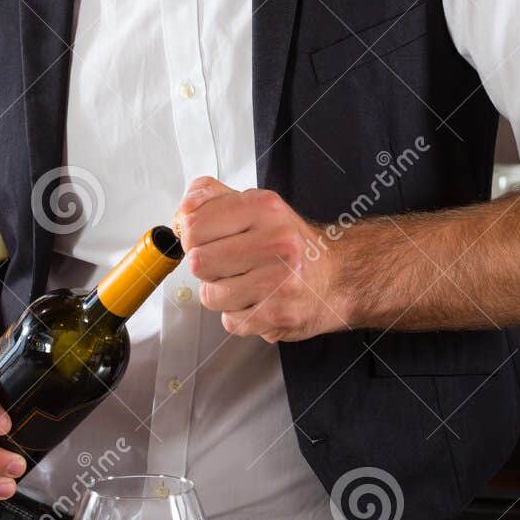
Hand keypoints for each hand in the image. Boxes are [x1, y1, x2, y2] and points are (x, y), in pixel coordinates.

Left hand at [172, 176, 345, 342]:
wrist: (339, 276)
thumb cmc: (293, 244)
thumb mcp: (257, 204)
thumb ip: (212, 198)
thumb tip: (180, 214)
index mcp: (264, 208)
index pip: (193, 224)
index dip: (192, 237)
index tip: (206, 240)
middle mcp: (274, 241)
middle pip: (198, 263)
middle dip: (208, 267)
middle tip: (231, 264)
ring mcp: (278, 281)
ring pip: (210, 296)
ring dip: (223, 294)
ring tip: (248, 284)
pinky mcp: (279, 314)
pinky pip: (230, 321)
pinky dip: (240, 316)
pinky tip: (259, 301)